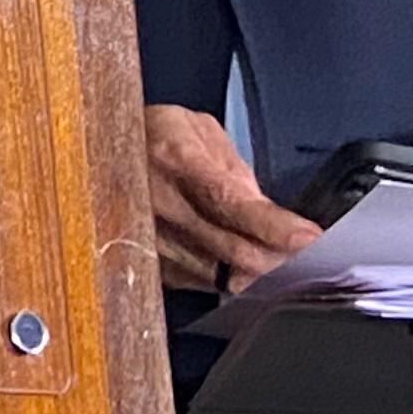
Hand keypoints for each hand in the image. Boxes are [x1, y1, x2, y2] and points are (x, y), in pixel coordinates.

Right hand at [145, 104, 317, 294]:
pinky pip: (203, 285)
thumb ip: (234, 169)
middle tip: (319, 266)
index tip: (310, 239)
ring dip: (263, 278)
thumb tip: (264, 209)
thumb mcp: (194, 128)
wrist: (93, 147)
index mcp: (174, 159)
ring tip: (297, 276)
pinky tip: (257, 280)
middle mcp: (160, 202)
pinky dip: (235, 284)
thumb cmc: (149, 134)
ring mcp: (152, 239)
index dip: (274, 226)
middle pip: (232, 249)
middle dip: (282, 261)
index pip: (231, 202)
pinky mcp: (151, 262)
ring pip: (221, 275)